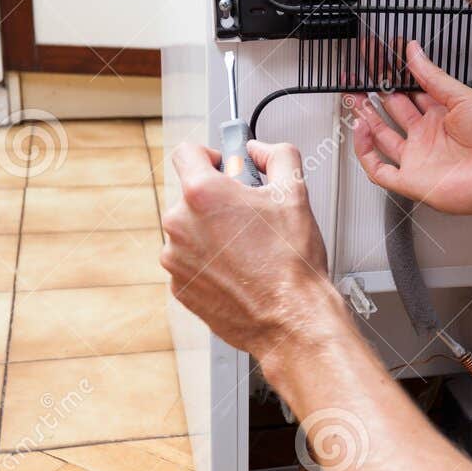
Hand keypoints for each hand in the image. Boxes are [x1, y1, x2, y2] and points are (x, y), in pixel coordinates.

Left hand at [161, 140, 340, 362]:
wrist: (291, 319)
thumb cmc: (291, 264)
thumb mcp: (296, 193)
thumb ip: (277, 156)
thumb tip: (262, 151)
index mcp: (202, 194)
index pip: (187, 152)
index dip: (212, 155)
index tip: (226, 168)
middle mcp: (179, 225)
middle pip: (191, 196)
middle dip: (219, 201)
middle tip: (251, 216)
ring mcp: (175, 259)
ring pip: (190, 232)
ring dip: (213, 234)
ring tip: (249, 249)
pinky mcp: (180, 287)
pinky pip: (190, 263)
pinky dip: (210, 263)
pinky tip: (240, 270)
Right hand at [348, 41, 471, 224]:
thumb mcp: (464, 97)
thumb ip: (434, 76)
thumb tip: (415, 52)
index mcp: (443, 116)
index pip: (411, 94)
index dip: (394, 80)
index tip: (380, 64)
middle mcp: (428, 138)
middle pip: (393, 114)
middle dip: (374, 97)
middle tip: (359, 80)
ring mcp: (419, 159)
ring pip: (382, 139)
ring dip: (366, 120)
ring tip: (352, 99)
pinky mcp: (412, 181)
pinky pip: (380, 170)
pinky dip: (365, 153)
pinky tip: (361, 132)